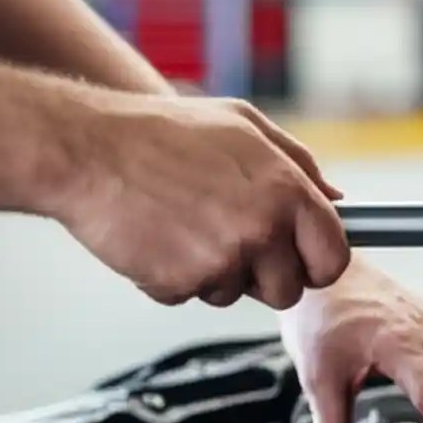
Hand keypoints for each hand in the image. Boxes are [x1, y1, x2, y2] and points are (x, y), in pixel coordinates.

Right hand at [53, 94, 349, 309]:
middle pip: (289, 290)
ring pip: (238, 295)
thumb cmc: (165, 132)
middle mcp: (263, 228)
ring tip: (187, 226)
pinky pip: (192, 296)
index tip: (303, 263)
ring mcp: (223, 259)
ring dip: (217, 274)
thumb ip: (298, 163)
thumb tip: (334, 199)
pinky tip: (160, 237)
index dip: (318, 265)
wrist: (88, 150)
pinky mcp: (182, 283)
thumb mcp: (245, 126)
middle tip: (233, 243)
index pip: (334, 257)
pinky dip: (176, 277)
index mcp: (288, 191)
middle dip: (266, 277)